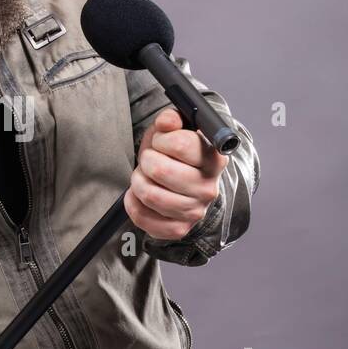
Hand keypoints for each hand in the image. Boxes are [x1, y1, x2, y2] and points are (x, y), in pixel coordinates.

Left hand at [125, 106, 230, 240]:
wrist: (186, 181)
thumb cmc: (179, 155)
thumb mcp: (177, 129)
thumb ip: (171, 119)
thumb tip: (167, 122)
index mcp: (214, 159)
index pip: (179, 144)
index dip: (162, 139)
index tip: (162, 141)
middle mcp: (209, 187)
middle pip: (159, 170)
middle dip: (147, 160)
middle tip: (151, 160)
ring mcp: (195, 211)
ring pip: (149, 194)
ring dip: (138, 181)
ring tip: (146, 176)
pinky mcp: (179, 228)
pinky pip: (142, 217)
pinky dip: (133, 203)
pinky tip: (140, 194)